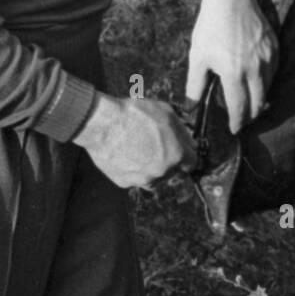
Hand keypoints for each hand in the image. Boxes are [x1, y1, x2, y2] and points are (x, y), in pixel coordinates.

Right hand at [72, 93, 197, 187]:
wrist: (102, 123)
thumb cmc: (134, 114)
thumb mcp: (166, 112)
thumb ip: (182, 131)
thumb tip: (191, 144)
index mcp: (176, 155)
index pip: (191, 164)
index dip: (186, 155)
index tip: (180, 151)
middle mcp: (162, 172)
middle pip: (172, 171)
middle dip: (168, 160)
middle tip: (155, 145)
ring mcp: (142, 180)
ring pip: (154, 178)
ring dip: (151, 168)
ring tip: (139, 149)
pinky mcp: (124, 182)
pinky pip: (134, 178)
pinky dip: (132, 169)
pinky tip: (125, 153)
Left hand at [186, 0, 278, 132]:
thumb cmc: (210, 26)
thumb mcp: (197, 56)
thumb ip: (195, 84)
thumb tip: (191, 105)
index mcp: (233, 73)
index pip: (240, 107)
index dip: (238, 122)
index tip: (234, 129)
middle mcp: (254, 68)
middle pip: (258, 103)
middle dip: (251, 116)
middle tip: (243, 121)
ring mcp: (267, 58)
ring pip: (268, 88)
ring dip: (260, 100)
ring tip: (251, 105)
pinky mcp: (274, 48)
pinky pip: (274, 72)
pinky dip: (267, 82)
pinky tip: (258, 83)